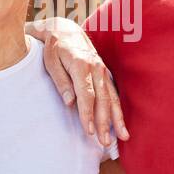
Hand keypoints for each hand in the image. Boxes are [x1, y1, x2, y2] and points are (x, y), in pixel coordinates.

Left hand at [30, 18, 127, 146]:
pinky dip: (118, 111)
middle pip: (103, 100)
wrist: (65, 31)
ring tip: (123, 137)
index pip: (87, 95)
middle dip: (105, 122)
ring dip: (117, 119)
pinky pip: (114, 95)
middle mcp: (96, 68)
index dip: (88, 114)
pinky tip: (122, 126)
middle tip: (104, 143)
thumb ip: (61, 82)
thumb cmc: (54, 49)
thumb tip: (69, 102)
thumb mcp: (51, 62)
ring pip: (112, 98)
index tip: (89, 131)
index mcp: (81, 65)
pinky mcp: (105, 75)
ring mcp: (103, 71)